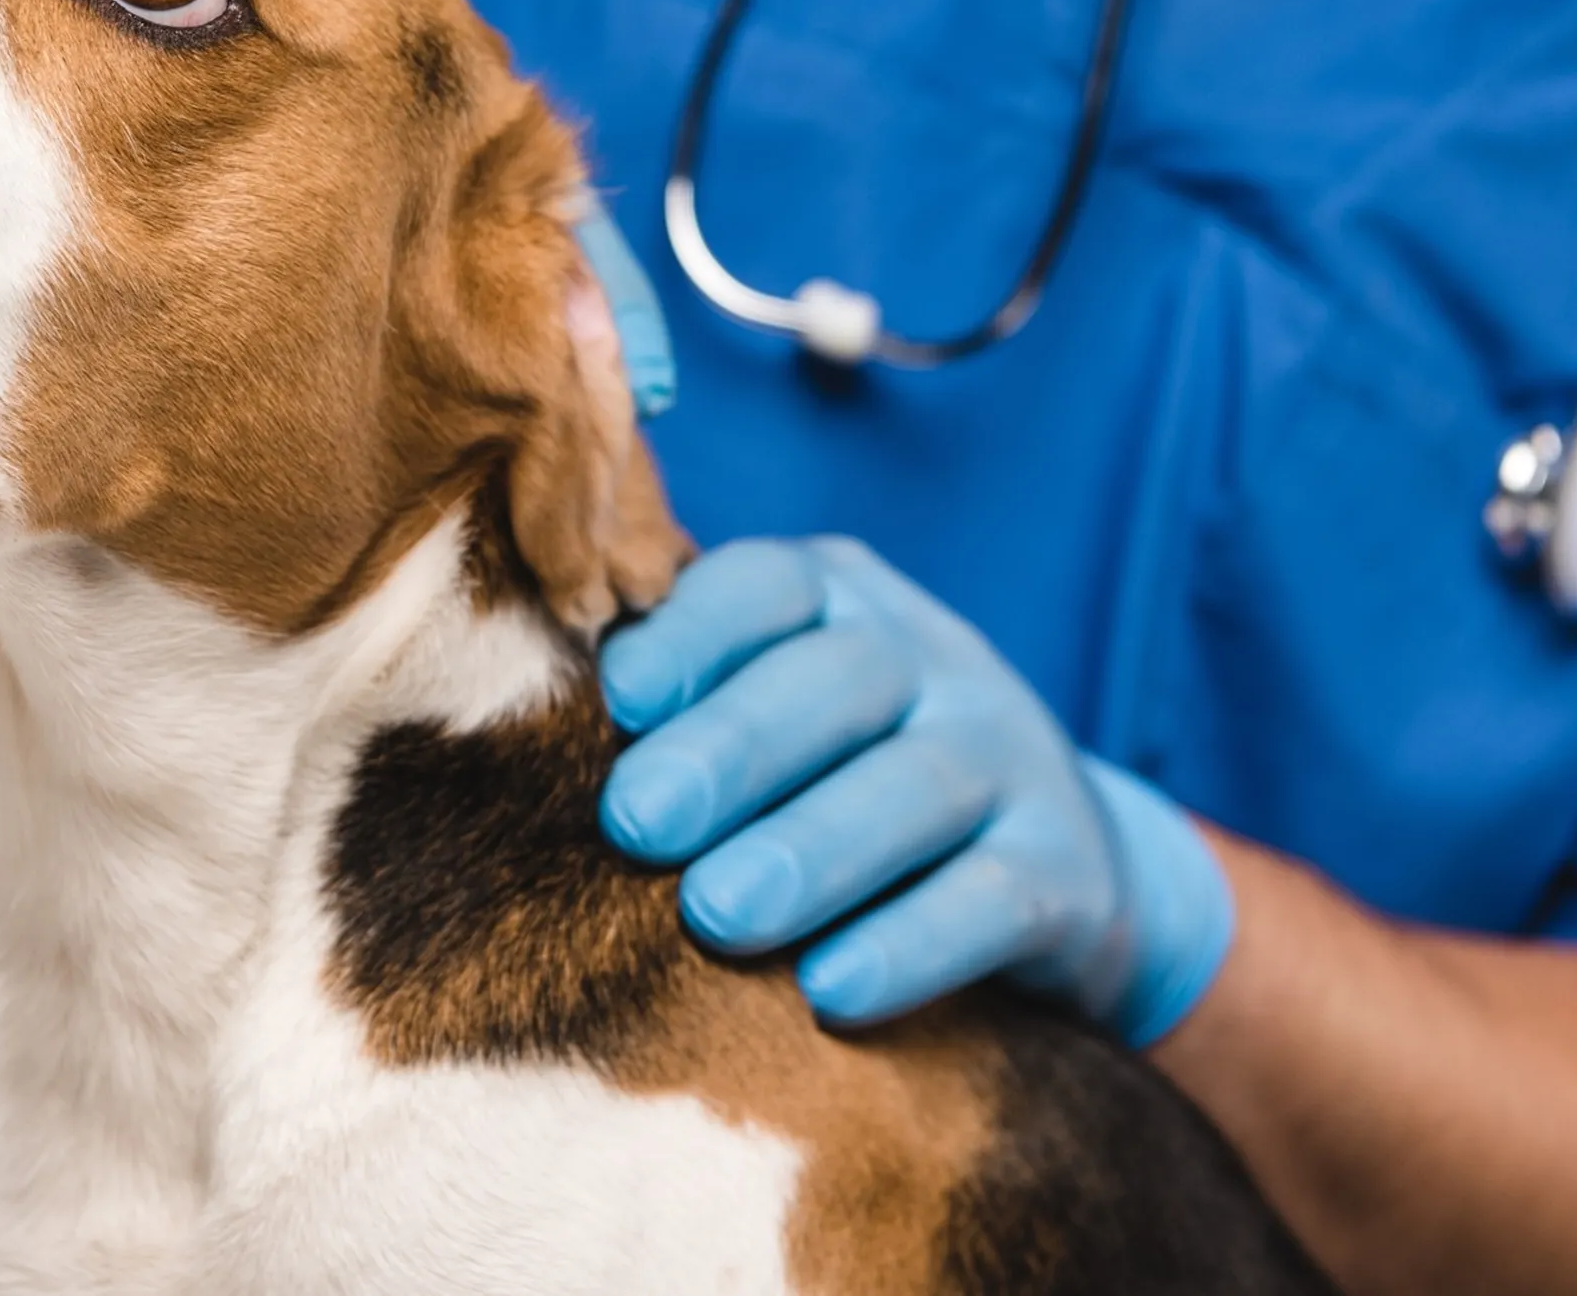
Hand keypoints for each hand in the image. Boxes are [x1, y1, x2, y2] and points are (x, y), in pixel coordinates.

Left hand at [597, 537, 1231, 1041]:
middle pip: (842, 678)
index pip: (767, 585)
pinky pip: (995, 899)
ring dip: (813, 848)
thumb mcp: (777, 716)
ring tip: (717, 913)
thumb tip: (508, 735)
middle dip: (734, 747)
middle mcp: (938, 658)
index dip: (692, 634)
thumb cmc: (843, 783)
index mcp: (843, 601)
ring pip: (920, 785)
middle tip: (635, 824)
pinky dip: (912, 943)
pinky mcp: (1068, 871)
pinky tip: (833, 991)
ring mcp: (1015, 756)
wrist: (1057, 872)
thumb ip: (674, 705)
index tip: (616, 702)